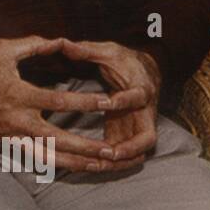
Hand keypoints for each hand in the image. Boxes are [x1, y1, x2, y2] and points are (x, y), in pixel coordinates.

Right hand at [0, 36, 135, 173]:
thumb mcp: (3, 50)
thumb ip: (34, 45)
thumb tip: (62, 40)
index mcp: (18, 95)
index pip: (59, 100)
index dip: (86, 101)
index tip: (110, 101)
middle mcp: (17, 120)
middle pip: (60, 138)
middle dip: (89, 145)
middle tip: (115, 149)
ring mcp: (13, 136)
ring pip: (51, 156)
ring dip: (79, 163)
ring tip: (104, 165)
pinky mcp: (9, 144)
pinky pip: (38, 159)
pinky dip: (60, 165)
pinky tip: (79, 168)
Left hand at [58, 40, 159, 169]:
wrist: (142, 72)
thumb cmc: (123, 61)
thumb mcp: (107, 51)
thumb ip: (85, 50)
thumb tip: (61, 42)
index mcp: (141, 88)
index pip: (138, 97)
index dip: (124, 101)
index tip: (106, 102)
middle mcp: (144, 112)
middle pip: (148, 137)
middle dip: (130, 147)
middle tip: (108, 152)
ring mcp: (137, 126)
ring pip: (138, 152)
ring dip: (121, 161)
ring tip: (96, 165)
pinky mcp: (128, 134)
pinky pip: (125, 154)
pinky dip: (114, 163)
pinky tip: (91, 167)